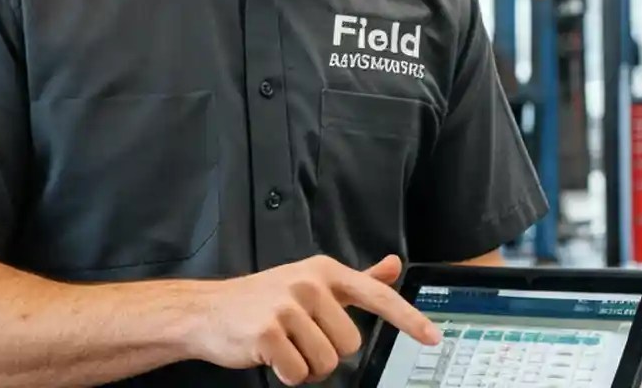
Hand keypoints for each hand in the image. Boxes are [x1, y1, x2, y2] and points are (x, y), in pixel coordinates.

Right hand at [191, 255, 439, 384]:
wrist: (208, 311)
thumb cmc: (264, 299)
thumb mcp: (313, 283)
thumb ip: (357, 280)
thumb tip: (393, 266)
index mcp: (325, 272)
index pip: (376, 296)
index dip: (408, 319)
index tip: (433, 337)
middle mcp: (309, 284)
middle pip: (350, 344)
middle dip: (327, 352)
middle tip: (300, 339)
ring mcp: (287, 307)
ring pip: (327, 363)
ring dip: (307, 367)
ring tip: (285, 347)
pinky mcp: (268, 332)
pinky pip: (299, 374)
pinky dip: (287, 375)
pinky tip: (270, 356)